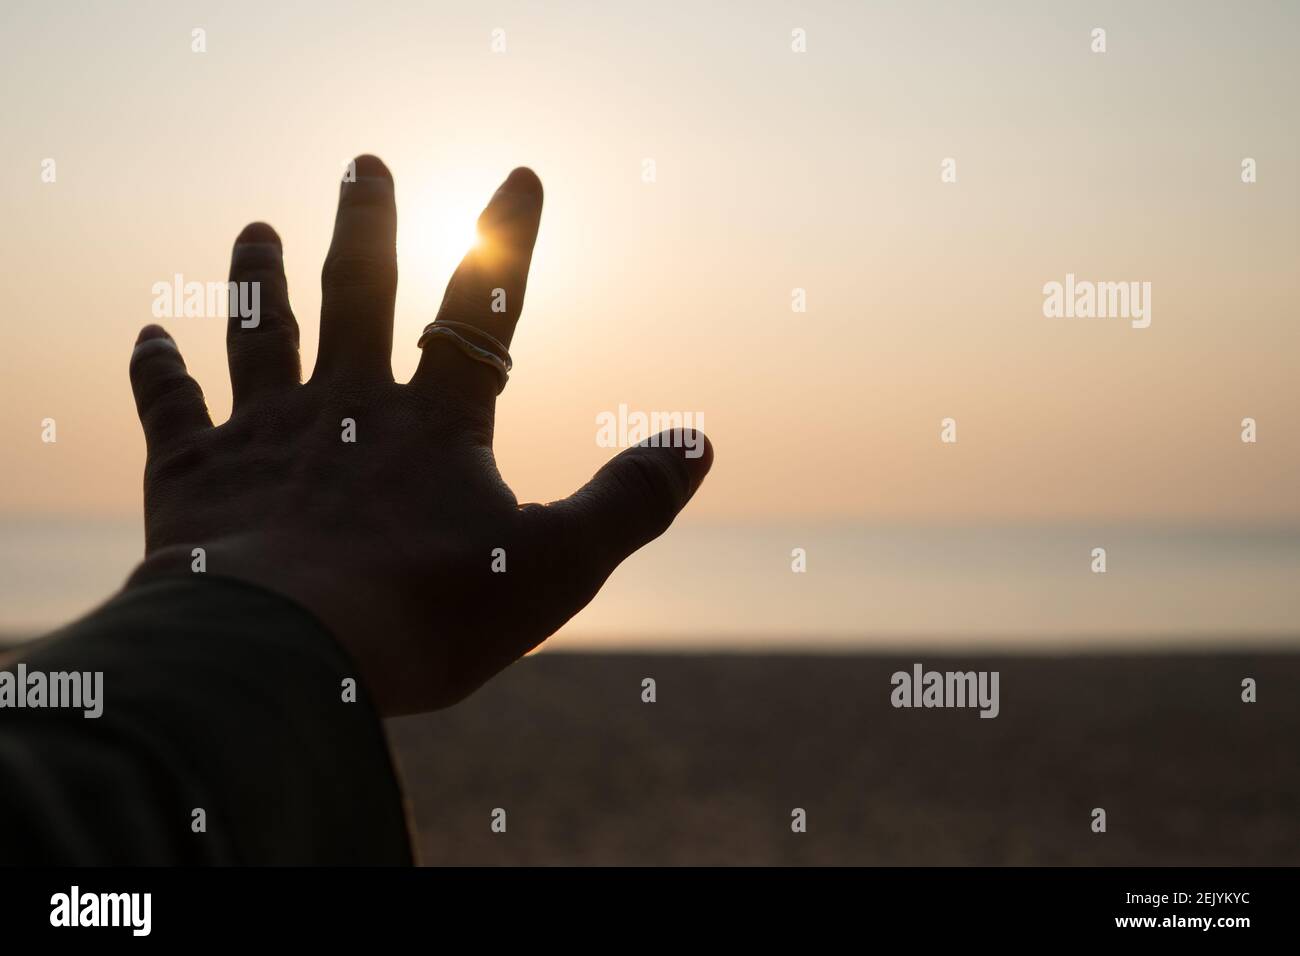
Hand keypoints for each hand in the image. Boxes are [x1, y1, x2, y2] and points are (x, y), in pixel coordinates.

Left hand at [126, 155, 711, 715]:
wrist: (283, 656)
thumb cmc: (426, 614)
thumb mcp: (557, 566)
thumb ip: (629, 502)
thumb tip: (698, 443)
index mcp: (435, 424)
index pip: (484, 311)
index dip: (507, 241)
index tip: (520, 175)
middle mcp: (346, 407)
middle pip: (356, 294)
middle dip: (365, 226)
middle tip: (363, 164)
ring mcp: (264, 435)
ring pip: (259, 334)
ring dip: (258, 280)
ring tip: (256, 229)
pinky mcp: (193, 477)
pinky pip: (171, 408)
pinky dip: (159, 371)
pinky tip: (148, 337)